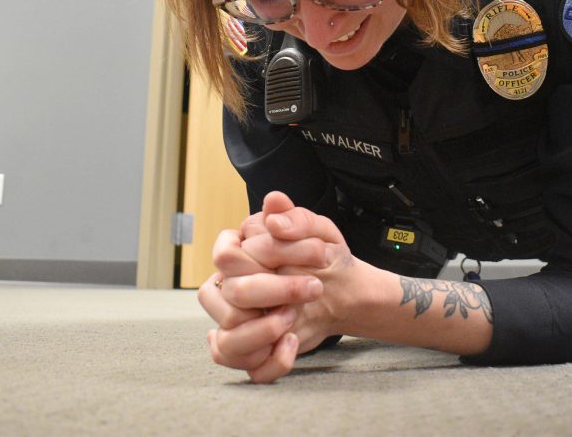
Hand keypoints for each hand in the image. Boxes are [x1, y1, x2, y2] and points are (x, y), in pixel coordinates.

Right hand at [198, 192, 329, 382]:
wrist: (346, 291)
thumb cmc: (324, 258)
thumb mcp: (319, 231)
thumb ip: (296, 215)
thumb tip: (273, 203)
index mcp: (237, 256)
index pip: (225, 255)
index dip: (263, 256)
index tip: (309, 255)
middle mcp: (230, 291)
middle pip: (231, 294)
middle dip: (275, 291)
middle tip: (314, 288)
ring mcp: (238, 325)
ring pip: (227, 340)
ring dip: (263, 331)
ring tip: (294, 319)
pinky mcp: (255, 352)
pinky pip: (247, 368)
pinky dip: (271, 361)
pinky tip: (291, 343)